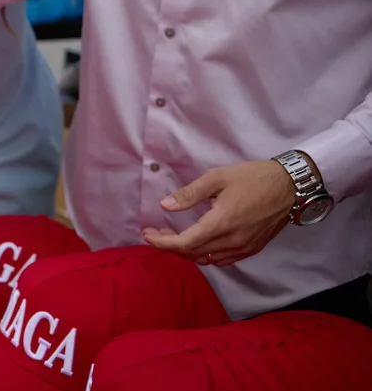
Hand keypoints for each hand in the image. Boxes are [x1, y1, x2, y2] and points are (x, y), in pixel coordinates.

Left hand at [142, 160, 296, 266]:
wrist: (290, 186)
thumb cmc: (253, 178)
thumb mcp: (217, 178)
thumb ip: (189, 194)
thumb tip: (165, 206)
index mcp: (221, 223)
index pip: (185, 243)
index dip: (162, 242)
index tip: (147, 234)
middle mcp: (232, 241)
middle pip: (193, 254)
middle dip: (170, 245)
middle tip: (156, 232)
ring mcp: (244, 248)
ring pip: (208, 259)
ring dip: (187, 252)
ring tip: (172, 237)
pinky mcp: (253, 249)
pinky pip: (223, 260)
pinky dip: (205, 255)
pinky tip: (198, 242)